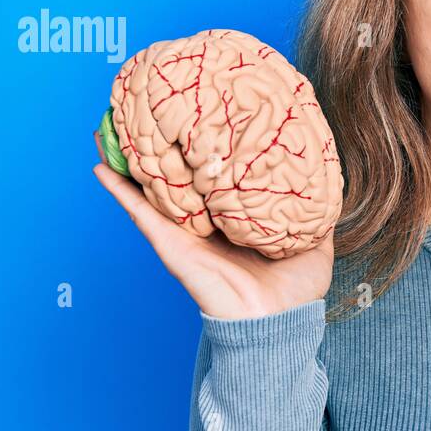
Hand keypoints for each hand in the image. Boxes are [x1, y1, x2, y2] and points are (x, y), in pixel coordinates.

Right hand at [92, 129, 334, 318]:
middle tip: (148, 107)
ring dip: (130, 158)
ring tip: (108, 126)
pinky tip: (102, 167)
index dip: (207, 147)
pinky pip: (142, 214)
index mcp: (236, 216)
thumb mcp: (316, 240)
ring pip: (152, 187)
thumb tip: (329, 181)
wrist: (279, 323)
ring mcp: (187, 231)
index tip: (201, 113)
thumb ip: (317, 211)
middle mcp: (207, 220)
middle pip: (179, 175)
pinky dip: (121, 191)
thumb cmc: (296, 289)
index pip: (216, 175)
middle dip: (162, 145)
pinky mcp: (173, 245)